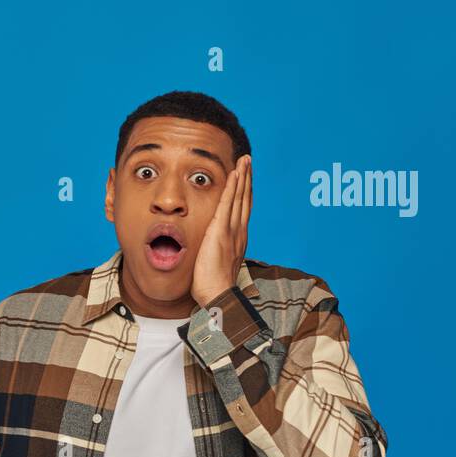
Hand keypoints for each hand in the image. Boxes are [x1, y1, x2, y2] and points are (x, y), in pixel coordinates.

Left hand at [192, 153, 250, 307]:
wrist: (217, 295)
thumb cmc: (213, 286)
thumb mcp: (215, 264)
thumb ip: (214, 253)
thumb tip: (207, 250)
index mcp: (237, 239)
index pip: (242, 210)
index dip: (244, 193)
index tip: (245, 179)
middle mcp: (239, 232)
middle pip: (245, 200)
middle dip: (247, 179)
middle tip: (248, 161)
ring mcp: (232, 231)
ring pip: (240, 198)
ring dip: (242, 177)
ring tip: (245, 160)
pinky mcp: (221, 231)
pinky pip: (228, 204)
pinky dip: (233, 187)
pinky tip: (235, 174)